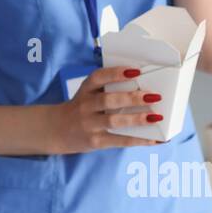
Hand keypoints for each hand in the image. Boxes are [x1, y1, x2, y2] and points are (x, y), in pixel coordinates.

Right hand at [49, 64, 169, 153]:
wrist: (56, 130)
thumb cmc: (80, 108)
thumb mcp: (87, 93)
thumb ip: (107, 89)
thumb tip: (142, 87)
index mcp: (86, 89)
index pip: (98, 78)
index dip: (116, 73)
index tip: (136, 71)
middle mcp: (85, 105)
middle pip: (108, 100)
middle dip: (132, 98)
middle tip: (153, 96)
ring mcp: (89, 124)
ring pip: (113, 121)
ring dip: (136, 119)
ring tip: (155, 117)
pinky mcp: (95, 141)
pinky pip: (118, 141)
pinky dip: (137, 140)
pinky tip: (153, 139)